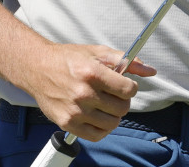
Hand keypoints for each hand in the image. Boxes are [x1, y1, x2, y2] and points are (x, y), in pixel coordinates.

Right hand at [23, 43, 156, 141]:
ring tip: (106, 106)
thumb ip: (126, 61)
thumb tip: (151, 70)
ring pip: (112, 123)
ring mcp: (75, 110)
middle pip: (122, 108)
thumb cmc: (68, 59)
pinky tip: (98, 117)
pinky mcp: (67, 123)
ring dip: (114, 115)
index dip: (130, 87)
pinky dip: (102, 129)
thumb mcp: (97, 52)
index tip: (125, 85)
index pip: (128, 89)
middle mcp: (84, 93)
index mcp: (92, 73)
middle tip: (114, 95)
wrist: (37, 68)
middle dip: (123, 101)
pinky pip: (96, 135)